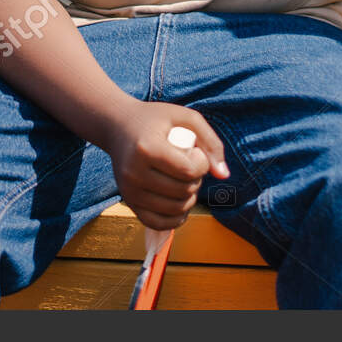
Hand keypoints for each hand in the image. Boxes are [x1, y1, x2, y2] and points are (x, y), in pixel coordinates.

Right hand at [105, 101, 229, 230]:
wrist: (117, 126)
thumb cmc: (156, 120)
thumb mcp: (185, 118)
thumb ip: (211, 142)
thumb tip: (224, 175)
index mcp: (147, 149)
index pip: (188, 170)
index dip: (202, 163)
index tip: (196, 152)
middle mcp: (135, 173)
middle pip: (183, 191)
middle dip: (197, 180)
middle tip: (191, 165)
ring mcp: (129, 191)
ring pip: (175, 209)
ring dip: (189, 197)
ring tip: (185, 180)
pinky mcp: (129, 202)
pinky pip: (158, 223)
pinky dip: (176, 218)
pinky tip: (181, 201)